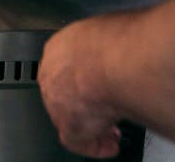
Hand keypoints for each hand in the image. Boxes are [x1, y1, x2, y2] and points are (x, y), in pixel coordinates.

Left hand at [39, 19, 121, 157]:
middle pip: (62, 92)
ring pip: (68, 116)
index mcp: (59, 47)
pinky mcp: (70, 125)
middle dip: (82, 101)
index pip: (63, 66)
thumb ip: (106, 40)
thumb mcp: (109, 29)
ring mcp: (57, 101)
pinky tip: (109, 145)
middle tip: (101, 106)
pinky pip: (78, 141)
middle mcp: (52, 74)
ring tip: (109, 128)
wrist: (120, 61)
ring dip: (88, 122)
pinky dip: (94, 145)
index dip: (80, 78)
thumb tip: (123, 39)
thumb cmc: (121, 41)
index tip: (95, 81)